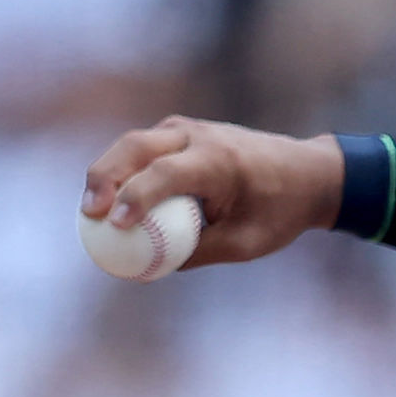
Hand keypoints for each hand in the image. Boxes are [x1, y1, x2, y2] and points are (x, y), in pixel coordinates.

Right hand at [80, 118, 344, 269]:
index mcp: (220, 160)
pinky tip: (108, 200)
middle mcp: (198, 135)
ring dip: (106, 172)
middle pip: (136, 147)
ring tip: (90, 211)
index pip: (167, 173)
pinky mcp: (178, 132)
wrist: (307, 172)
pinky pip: (141, 150)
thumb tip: (149, 268)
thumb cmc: (279, 211)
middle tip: (88, 214)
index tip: (117, 225)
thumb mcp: (246, 243)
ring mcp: (185, 128)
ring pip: (132, 144)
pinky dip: (121, 170)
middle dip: (105, 177)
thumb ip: (200, 252)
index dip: (137, 197)